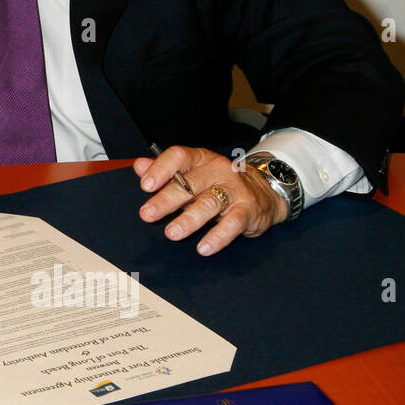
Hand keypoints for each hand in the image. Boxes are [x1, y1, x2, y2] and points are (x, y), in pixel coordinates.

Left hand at [134, 146, 287, 255]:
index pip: (179, 156)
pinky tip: (204, 247)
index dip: (161, 169)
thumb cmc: (218, 182)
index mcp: (200, 159)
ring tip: (172, 233)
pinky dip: (218, 236)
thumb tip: (138, 165)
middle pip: (190, 183)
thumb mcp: (193, 172)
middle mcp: (217, 171)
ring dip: (189, 219)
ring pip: (209, 203)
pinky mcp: (248, 210)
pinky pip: (233, 223)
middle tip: (147, 214)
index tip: (145, 185)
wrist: (265, 190)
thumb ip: (165, 170)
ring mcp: (234, 190)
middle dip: (167, 199)